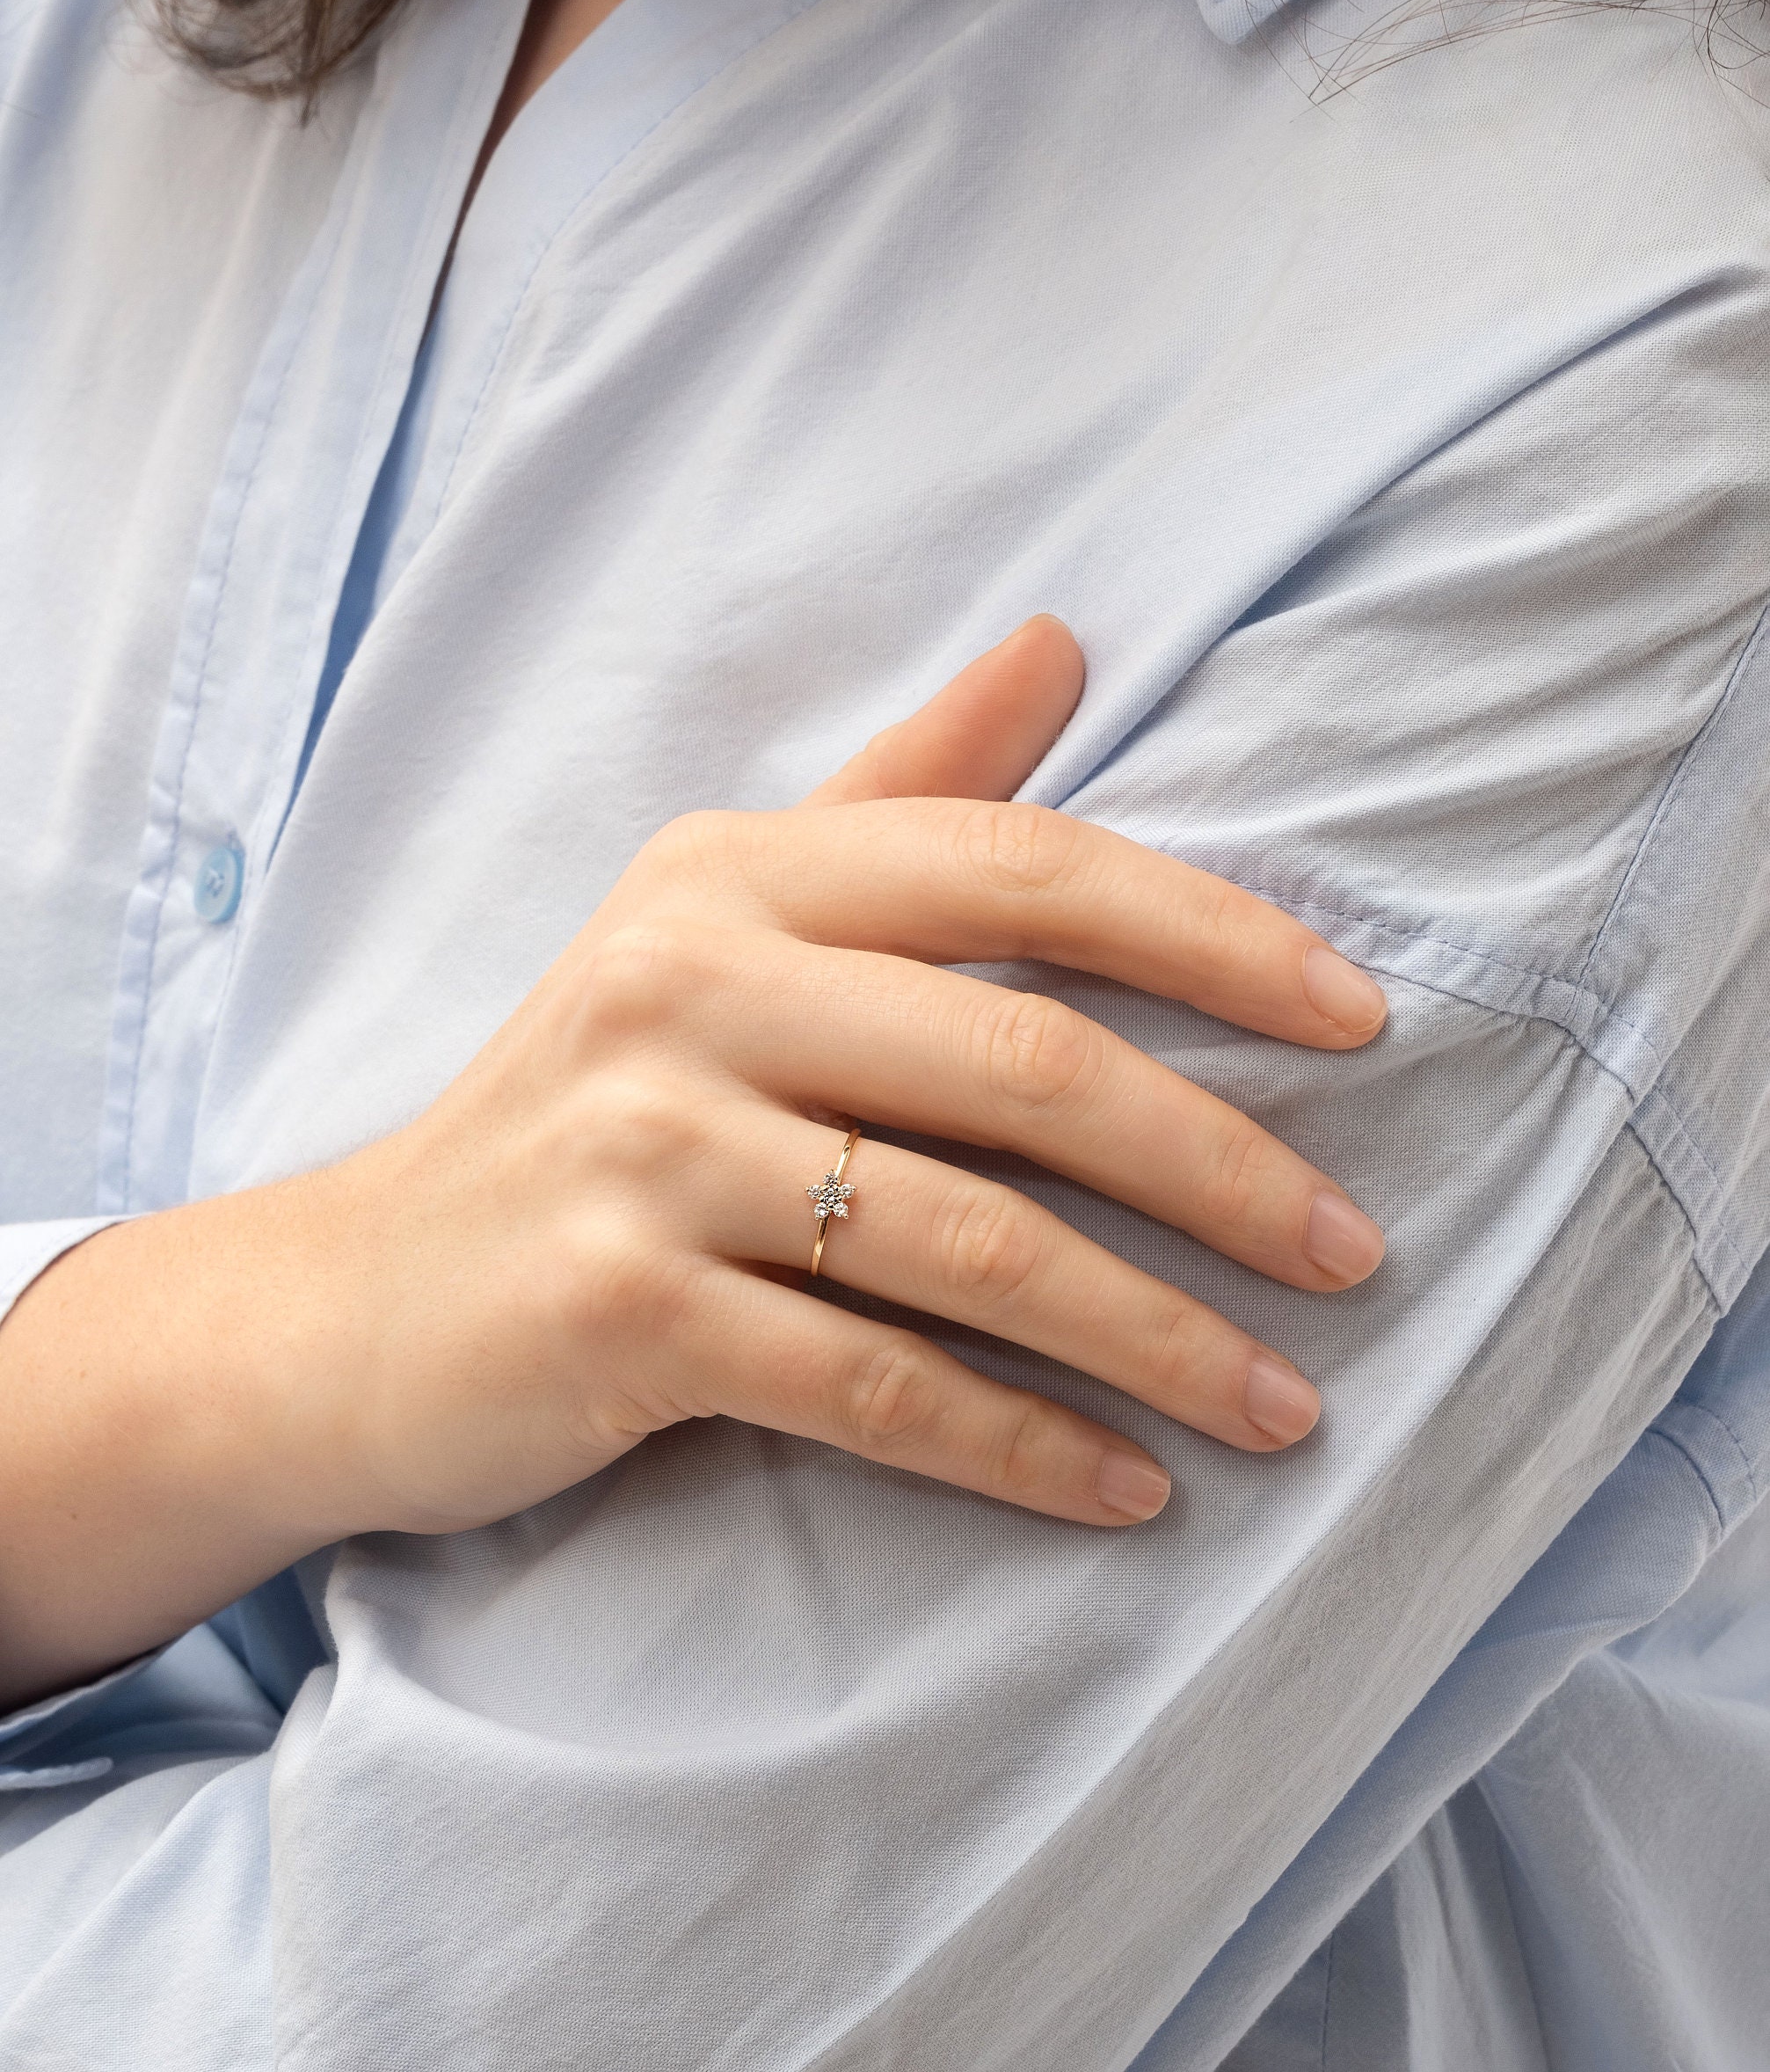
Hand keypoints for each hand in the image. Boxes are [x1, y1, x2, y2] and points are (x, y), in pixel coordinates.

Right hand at [0, 619, 1387, 1704]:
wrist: (353, 1302)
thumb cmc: (588, 1098)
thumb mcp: (719, 916)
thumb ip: (898, 788)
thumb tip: (1062, 641)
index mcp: (737, 871)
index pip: (1022, 864)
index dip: (1214, 934)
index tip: (1360, 1018)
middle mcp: (687, 985)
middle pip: (1025, 1062)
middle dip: (1222, 1166)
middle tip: (1353, 1255)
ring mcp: (646, 1152)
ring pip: (972, 1244)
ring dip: (1157, 1337)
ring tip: (1287, 1405)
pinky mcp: (620, 1314)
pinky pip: (875, 1388)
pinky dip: (1022, 1447)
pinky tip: (1131, 1489)